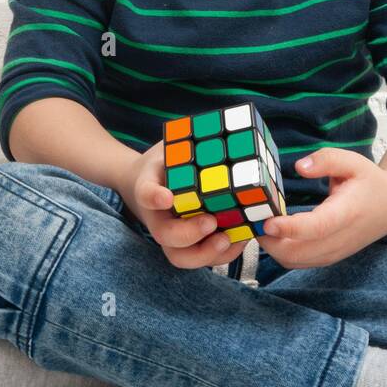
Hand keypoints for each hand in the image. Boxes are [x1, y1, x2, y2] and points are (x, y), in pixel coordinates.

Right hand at [123, 139, 244, 270]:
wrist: (148, 182)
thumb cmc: (163, 162)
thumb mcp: (168, 146)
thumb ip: (185, 144)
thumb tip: (217, 127)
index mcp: (148, 188)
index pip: (145, 194)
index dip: (153, 197)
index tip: (166, 196)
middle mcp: (157, 217)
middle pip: (163, 237)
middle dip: (188, 235)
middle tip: (210, 222)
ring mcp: (171, 234)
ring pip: (180, 257)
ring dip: (206, 253)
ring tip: (230, 239)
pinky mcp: (187, 244)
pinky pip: (199, 258)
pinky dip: (220, 254)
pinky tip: (241, 239)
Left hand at [258, 147, 386, 268]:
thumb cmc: (370, 181)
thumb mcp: (352, 161)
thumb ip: (326, 160)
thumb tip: (299, 167)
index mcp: (346, 214)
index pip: (315, 228)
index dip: (289, 228)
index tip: (267, 221)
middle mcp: (339, 239)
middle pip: (297, 253)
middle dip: (269, 241)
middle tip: (251, 218)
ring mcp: (333, 253)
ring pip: (294, 261)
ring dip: (272, 248)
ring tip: (258, 224)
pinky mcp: (328, 258)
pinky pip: (297, 262)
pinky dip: (280, 251)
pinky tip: (272, 233)